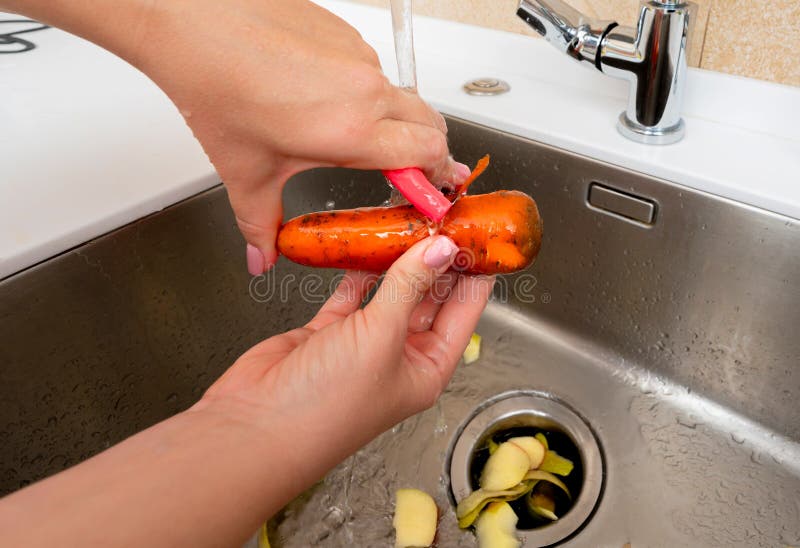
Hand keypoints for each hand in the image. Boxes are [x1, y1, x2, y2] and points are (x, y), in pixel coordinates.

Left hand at [132, 0, 469, 273]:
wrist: (192, 22)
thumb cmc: (216, 86)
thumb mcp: (245, 172)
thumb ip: (260, 225)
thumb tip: (262, 257)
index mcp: (352, 131)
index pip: (429, 154)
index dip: (439, 177)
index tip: (434, 192)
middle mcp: (366, 89)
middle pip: (431, 122)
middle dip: (428, 150)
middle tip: (408, 171)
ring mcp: (359, 56)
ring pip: (400, 95)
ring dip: (391, 119)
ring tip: (349, 133)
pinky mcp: (346, 33)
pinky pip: (371, 68)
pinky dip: (362, 89)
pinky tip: (324, 97)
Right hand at [196, 235, 492, 456]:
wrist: (256, 425)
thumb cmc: (328, 402)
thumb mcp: (381, 336)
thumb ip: (409, 286)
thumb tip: (441, 248)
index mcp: (426, 370)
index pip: (462, 315)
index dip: (474, 276)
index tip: (481, 238)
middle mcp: (398, 358)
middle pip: (429, 300)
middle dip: (438, 262)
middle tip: (446, 220)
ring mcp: (361, 344)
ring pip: (390, 293)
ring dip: (399, 262)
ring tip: (411, 223)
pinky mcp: (327, 332)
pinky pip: (351, 294)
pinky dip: (358, 271)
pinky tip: (367, 245)